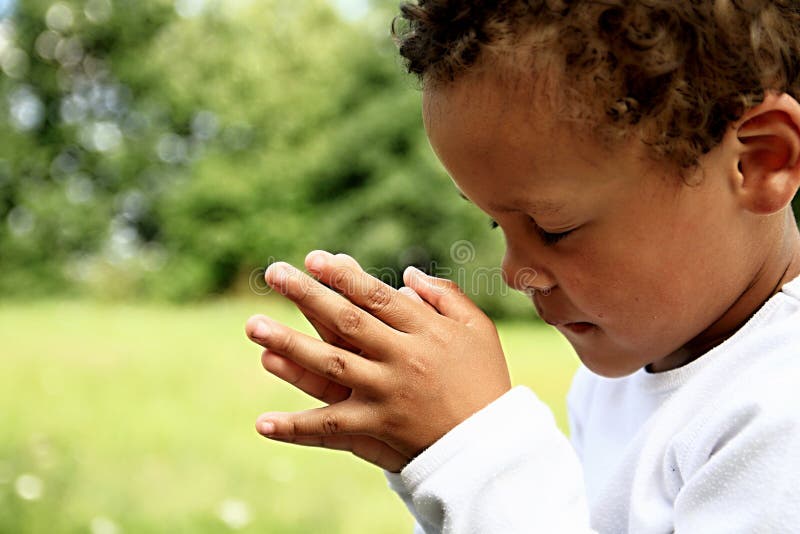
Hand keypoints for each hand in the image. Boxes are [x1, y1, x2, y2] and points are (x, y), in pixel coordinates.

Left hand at [246, 250, 510, 469]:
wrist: (492, 444)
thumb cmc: (485, 380)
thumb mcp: (477, 330)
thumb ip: (446, 296)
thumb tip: (407, 274)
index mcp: (426, 331)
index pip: (377, 296)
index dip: (343, 275)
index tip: (314, 258)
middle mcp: (402, 358)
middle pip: (347, 321)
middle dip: (308, 295)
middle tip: (274, 272)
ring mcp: (386, 394)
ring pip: (331, 365)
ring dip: (290, 344)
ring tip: (254, 326)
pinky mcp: (376, 428)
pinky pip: (331, 427)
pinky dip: (297, 427)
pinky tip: (262, 422)